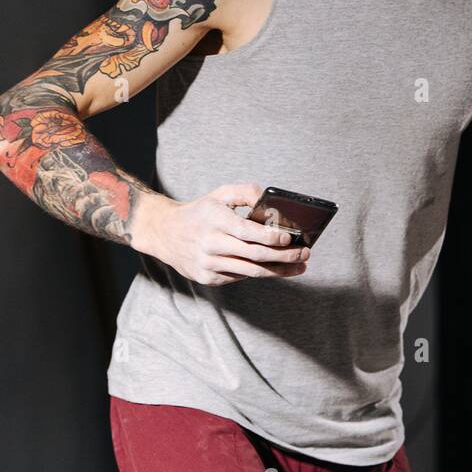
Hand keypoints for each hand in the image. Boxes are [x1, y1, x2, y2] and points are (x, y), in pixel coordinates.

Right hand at [134, 182, 310, 285]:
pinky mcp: (208, 278)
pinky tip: (274, 268)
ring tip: (299, 266)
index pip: (247, 231)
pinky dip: (259, 272)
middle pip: (254, 255)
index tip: (290, 238)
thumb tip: (271, 202)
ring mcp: (208, 263)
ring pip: (250, 271)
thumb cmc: (200, 212)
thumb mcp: (220, 194)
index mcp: (214, 219)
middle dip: (284, 256)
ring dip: (279, 270)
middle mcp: (210, 243)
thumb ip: (247, 192)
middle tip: (305, 253)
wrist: (165, 233)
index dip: (271, 237)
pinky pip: (240, 276)